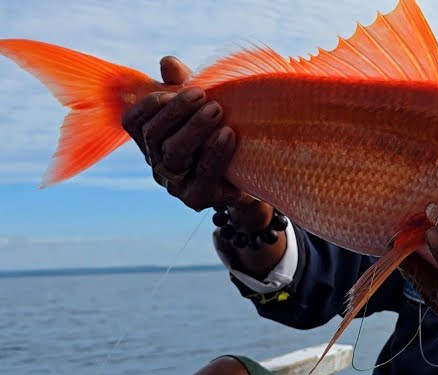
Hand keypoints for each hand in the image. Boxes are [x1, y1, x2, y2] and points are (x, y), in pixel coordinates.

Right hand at [121, 56, 247, 210]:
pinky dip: (215, 151)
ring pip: (174, 153)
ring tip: (217, 108)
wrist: (253, 177)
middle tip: (201, 93)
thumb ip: (184, 85)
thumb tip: (168, 62)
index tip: (169, 90)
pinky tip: (228, 134)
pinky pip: (204, 173)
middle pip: (154, 135)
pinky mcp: (198, 198)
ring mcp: (175, 184)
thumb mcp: (204, 107)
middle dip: (176, 111)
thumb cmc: (223, 136)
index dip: (146, 104)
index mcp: (152, 141)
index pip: (132, 122)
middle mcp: (158, 163)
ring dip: (194, 127)